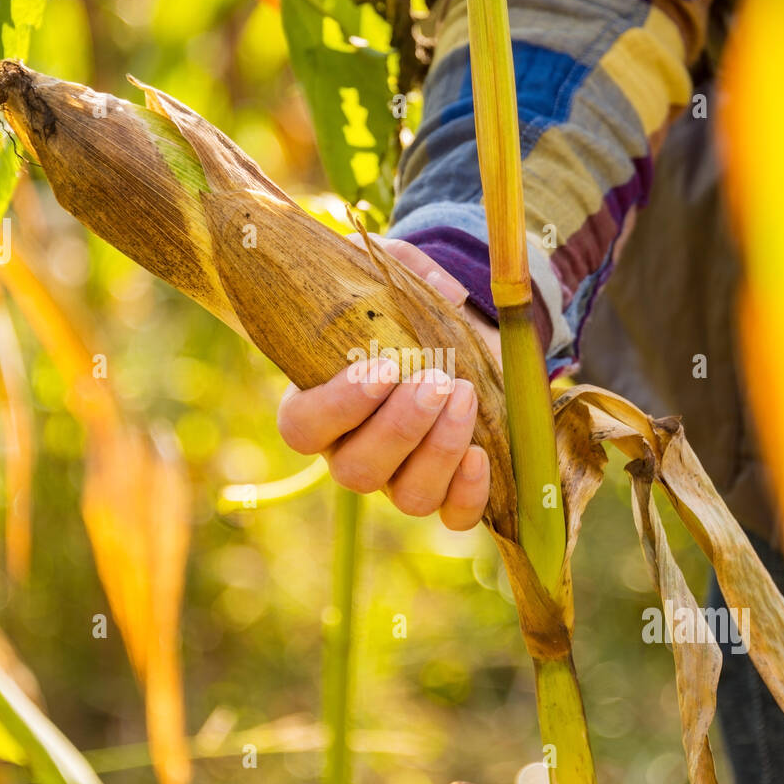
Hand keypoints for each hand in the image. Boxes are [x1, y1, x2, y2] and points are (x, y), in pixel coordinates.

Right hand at [276, 236, 498, 529]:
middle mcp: (354, 452)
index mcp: (321, 405)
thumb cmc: (409, 309)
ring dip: (439, 450)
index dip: (337, 408)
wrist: (463, 338)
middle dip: (400, 427)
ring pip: (409, 497)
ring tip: (465, 396)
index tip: (381, 368)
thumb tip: (440, 288)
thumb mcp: (393, 274)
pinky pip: (453, 516)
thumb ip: (397, 267)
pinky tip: (481, 453)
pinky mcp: (448, 490)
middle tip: (436, 379)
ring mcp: (400, 479)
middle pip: (356, 471)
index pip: (302, 429)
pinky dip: (468, 494)